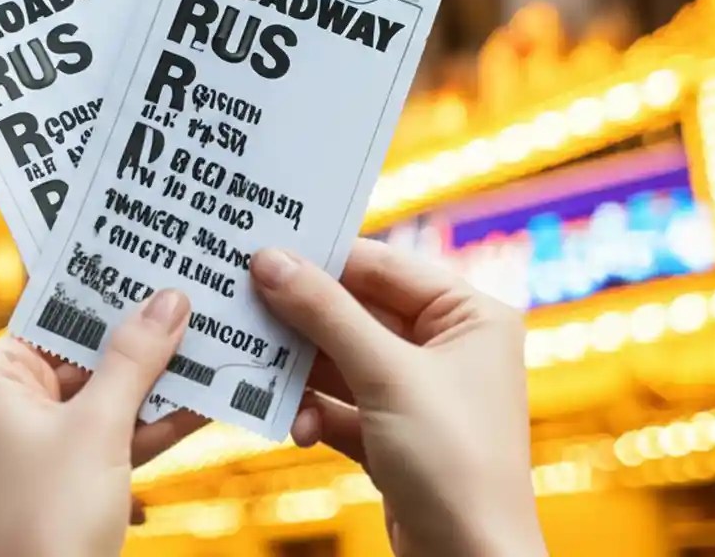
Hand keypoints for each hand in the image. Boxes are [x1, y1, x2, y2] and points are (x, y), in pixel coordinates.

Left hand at [0, 289, 204, 556]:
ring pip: (107, 398)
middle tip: (199, 300)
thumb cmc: (48, 519)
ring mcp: (36, 446)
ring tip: (217, 345)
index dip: (108, 291)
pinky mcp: (65, 479)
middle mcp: (5, 407)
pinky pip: (113, 436)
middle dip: (146, 339)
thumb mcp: (99, 428)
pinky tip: (207, 404)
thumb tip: (167, 299)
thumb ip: (135, 359)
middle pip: (86, 355)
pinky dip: (153, 426)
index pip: (54, 316)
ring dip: (160, 383)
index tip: (155, 262)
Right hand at [251, 239, 545, 556]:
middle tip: (244, 307)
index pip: (384, 266)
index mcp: (470, 315)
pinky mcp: (393, 433)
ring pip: (340, 360)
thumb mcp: (385, 375)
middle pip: (355, 313)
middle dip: (302, 320)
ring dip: (300, 372)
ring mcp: (418, 392)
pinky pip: (339, 404)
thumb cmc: (457, 463)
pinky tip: (294, 427)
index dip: (324, 259)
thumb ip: (326, 313)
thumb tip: (271, 261)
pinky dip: (313, 412)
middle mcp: (448, 347)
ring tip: (258, 372)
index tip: (263, 250)